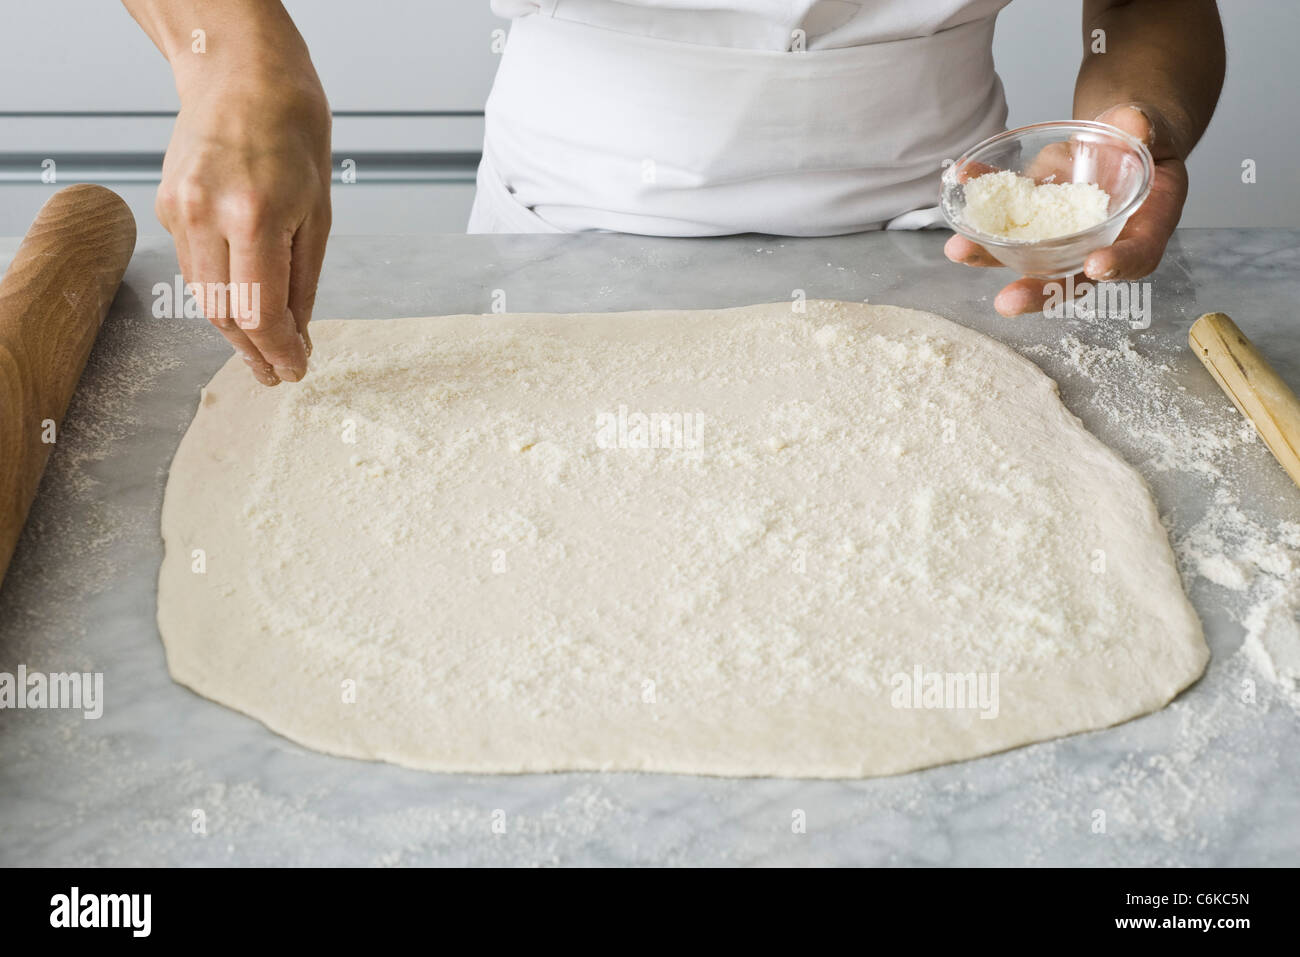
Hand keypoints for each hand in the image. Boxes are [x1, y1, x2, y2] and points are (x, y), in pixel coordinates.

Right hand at [156, 54, 331, 384]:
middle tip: (276, 373)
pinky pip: (193, 264)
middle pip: (224, 311)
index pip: (260, 312)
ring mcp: (178, 210)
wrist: (244, 76)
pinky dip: (219, 289)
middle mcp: (206, 215)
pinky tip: (243, 298)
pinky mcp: (166, 205)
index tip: (295, 371)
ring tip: (261, 352)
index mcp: (253, 217)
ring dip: (233, 329)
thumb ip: (303, 281)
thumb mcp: (319, 214)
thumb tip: (298, 336)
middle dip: (253, 351)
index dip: (278, 351)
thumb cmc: (294, 136)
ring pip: (202, 294)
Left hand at [944, 105, 1187, 316]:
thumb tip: (1132, 123)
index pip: (1137, 255)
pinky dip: (981, 194)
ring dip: (989, 254)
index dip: (1119, 265)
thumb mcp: (1156, 132)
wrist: (1121, 137)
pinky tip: (962, 179)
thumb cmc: (1150, 143)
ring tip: (958, 249)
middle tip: (1007, 302)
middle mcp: (1097, 240)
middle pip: (1070, 276)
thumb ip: (1145, 129)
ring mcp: (1059, 231)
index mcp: (1143, 227)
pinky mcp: (1033, 210)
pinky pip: (1004, 208)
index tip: (1096, 266)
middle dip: (1036, 290)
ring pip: (1025, 253)